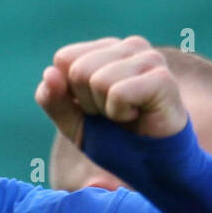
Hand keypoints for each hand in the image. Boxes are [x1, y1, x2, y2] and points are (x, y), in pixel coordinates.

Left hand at [34, 35, 187, 145]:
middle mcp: (130, 46)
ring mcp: (149, 58)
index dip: (70, 92)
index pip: (64, 59)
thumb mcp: (73, 123)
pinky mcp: (162, 78)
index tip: (94, 107)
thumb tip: (49, 73)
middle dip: (88, 103)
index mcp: (106, 49)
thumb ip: (54, 99)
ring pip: (98, 81)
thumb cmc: (115, 140)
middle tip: (112, 114)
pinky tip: (138, 116)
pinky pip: (118, 93)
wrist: (152, 166)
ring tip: (127, 115)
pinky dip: (121, 114)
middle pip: (78, 69)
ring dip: (106, 111)